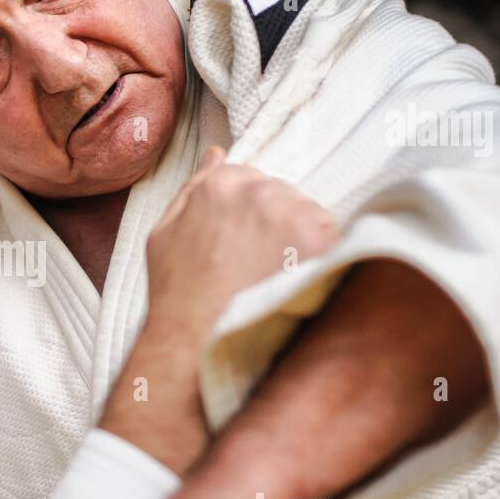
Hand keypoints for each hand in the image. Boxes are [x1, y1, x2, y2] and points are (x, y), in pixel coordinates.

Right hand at [145, 146, 338, 350]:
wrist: (198, 344)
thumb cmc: (177, 296)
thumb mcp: (165, 234)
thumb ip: (192, 190)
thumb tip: (217, 154)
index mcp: (219, 184)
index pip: (250, 180)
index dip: (249, 216)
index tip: (244, 243)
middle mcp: (258, 191)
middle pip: (282, 195)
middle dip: (275, 224)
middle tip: (259, 265)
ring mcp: (291, 214)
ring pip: (309, 215)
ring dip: (300, 241)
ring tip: (275, 278)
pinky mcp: (320, 241)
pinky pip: (334, 239)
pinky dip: (321, 260)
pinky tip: (296, 283)